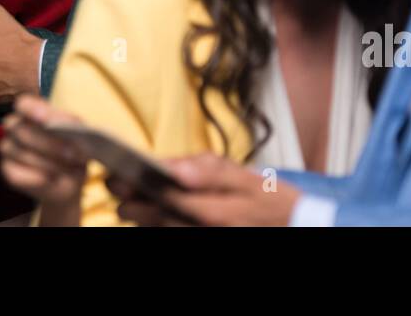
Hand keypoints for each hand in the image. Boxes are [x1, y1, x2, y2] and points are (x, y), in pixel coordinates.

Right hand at [0, 94, 87, 208]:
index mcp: (30, 110)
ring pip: (20, 154)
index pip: (23, 104)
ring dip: (47, 163)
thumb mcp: (79, 134)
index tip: (46, 120)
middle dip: (49, 144)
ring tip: (69, 169)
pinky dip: (35, 178)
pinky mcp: (8, 170)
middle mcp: (14, 126)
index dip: (33, 110)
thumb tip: (68, 128)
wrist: (70, 176)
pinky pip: (15, 175)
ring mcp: (8, 148)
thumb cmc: (73, 148)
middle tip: (72, 154)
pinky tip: (50, 179)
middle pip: (22, 131)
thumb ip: (72, 127)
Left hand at [112, 153, 300, 226]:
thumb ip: (207, 170)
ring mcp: (206, 238)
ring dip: (143, 221)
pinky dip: (161, 229)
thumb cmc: (267, 198)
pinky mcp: (207, 241)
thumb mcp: (244, 176)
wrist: (295, 226)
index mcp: (215, 210)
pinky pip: (176, 238)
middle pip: (160, 221)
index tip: (116, 177)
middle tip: (115, 192)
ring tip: (127, 206)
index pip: (167, 198)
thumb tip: (173, 169)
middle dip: (134, 207)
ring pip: (165, 232)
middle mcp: (207, 230)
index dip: (138, 189)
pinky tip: (151, 220)